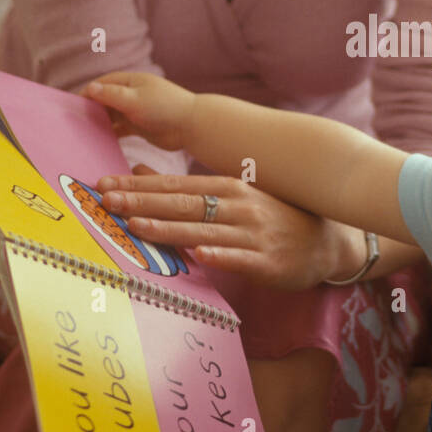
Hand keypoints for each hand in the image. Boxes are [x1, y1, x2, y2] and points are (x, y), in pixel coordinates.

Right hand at [83, 72, 194, 151]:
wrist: (191, 126)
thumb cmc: (165, 108)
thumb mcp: (135, 100)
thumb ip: (112, 96)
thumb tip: (89, 88)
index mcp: (131, 82)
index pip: (102, 84)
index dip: (87, 93)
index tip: (73, 106)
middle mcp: (132, 94)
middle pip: (105, 100)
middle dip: (91, 110)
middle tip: (74, 123)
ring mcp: (135, 110)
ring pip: (111, 116)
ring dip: (100, 123)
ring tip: (83, 134)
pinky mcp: (140, 126)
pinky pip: (120, 129)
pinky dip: (110, 134)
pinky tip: (99, 142)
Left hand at [95, 166, 362, 289]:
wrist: (326, 242)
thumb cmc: (273, 218)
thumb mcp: (233, 195)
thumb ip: (187, 189)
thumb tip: (139, 170)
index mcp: (229, 187)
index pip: (175, 184)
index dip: (139, 184)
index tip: (104, 183)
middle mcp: (240, 206)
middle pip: (183, 204)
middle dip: (143, 202)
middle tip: (107, 201)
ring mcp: (254, 234)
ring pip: (204, 229)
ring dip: (169, 229)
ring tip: (136, 226)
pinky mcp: (267, 261)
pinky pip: (239, 258)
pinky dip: (219, 254)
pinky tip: (198, 254)